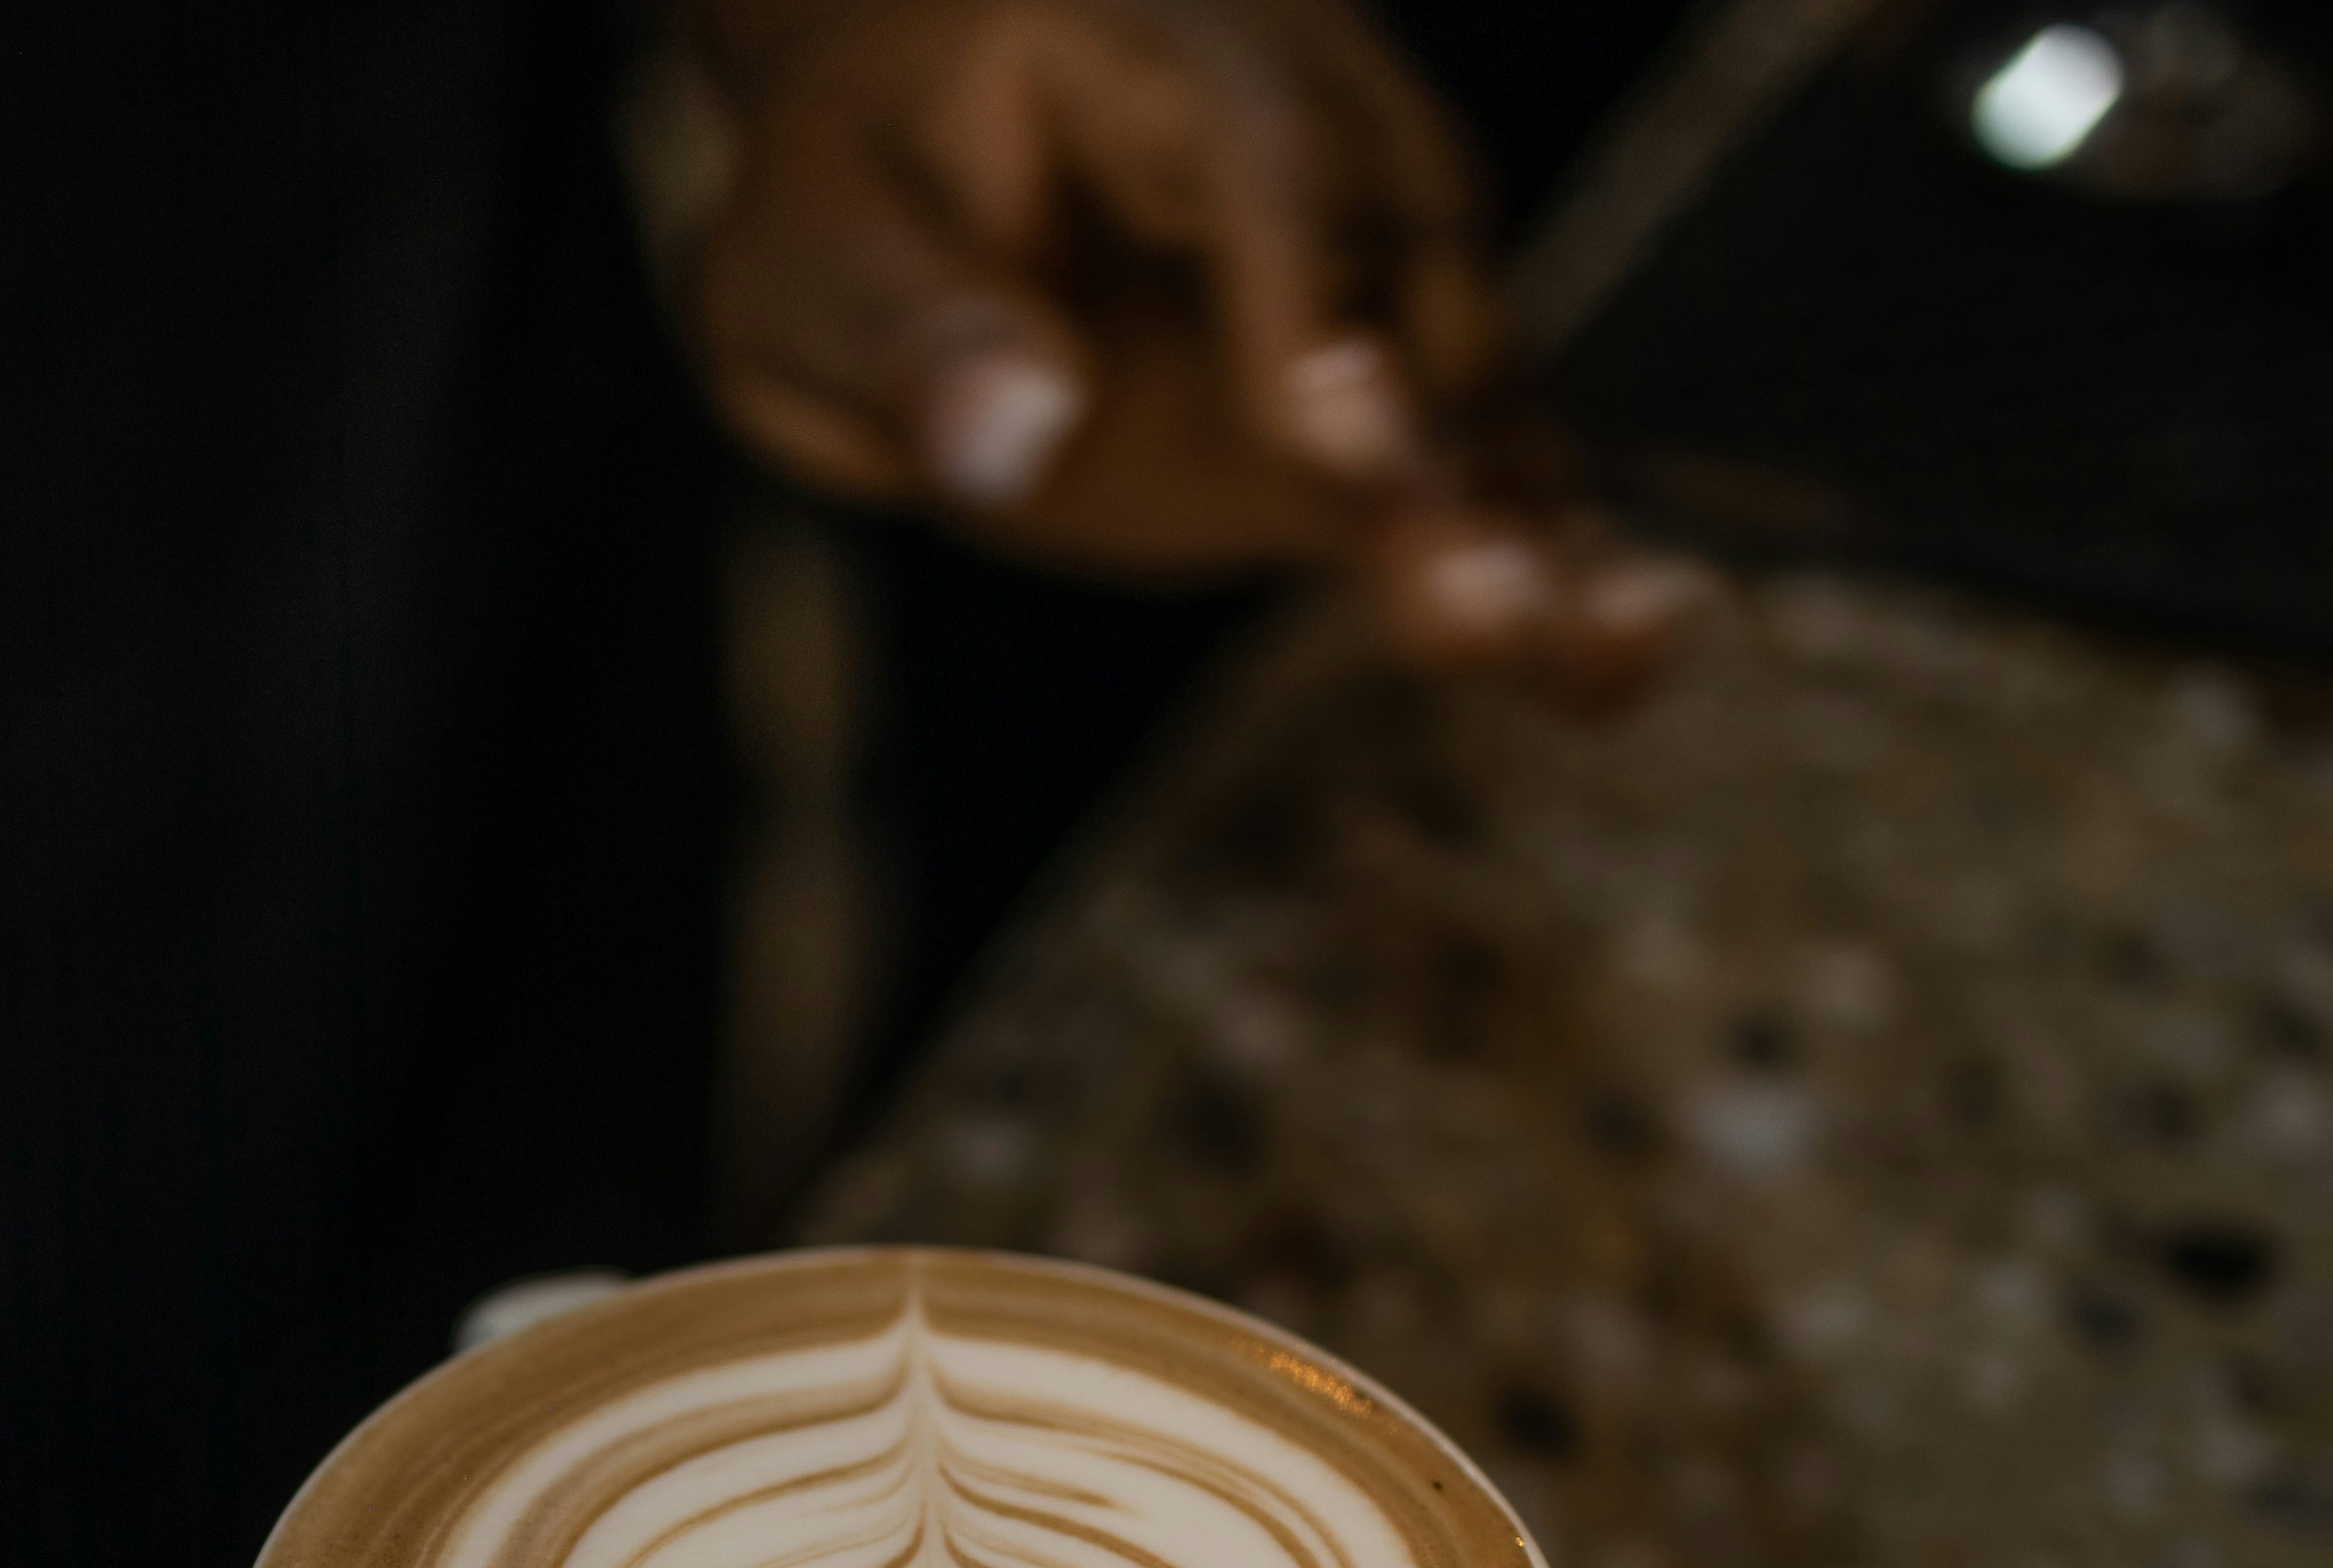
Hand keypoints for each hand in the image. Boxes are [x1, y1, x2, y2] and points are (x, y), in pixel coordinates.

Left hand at [681, 0, 1694, 688]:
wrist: (901, 189)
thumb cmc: (846, 204)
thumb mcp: (801, 265)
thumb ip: (898, 339)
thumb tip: (1019, 440)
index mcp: (1160, 55)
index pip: (1272, 161)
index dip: (1310, 295)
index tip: (1324, 434)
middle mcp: (1308, 137)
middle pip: (1413, 266)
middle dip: (1442, 438)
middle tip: (1468, 596)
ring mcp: (1357, 273)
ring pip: (1476, 375)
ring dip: (1522, 519)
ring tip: (1579, 650)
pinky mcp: (1374, 406)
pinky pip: (1481, 471)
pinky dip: (1544, 560)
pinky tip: (1609, 663)